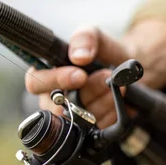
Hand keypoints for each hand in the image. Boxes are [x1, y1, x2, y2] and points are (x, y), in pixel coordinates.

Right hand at [25, 19, 165, 128]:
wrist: (130, 70)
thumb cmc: (104, 52)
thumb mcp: (95, 35)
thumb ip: (85, 37)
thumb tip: (79, 56)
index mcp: (46, 74)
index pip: (36, 82)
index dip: (56, 80)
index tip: (81, 75)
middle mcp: (54, 99)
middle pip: (61, 106)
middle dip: (90, 91)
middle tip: (107, 77)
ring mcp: (71, 117)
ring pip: (82, 119)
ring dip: (105, 101)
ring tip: (119, 85)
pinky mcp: (90, 129)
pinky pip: (99, 128)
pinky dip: (114, 113)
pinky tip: (121, 100)